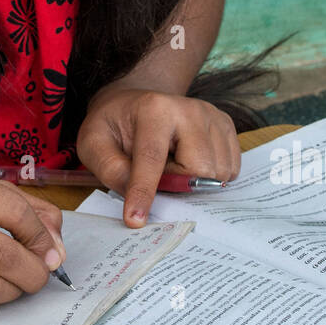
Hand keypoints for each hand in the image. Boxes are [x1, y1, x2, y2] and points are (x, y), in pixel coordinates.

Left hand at [76, 85, 241, 226]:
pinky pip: (231, 168)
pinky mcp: (226, 125)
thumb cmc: (114, 126)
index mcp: (154, 108)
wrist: (135, 104)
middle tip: (160, 173)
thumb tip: (136, 197)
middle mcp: (189, 108)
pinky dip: (211, 175)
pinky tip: (191, 162)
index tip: (136, 220)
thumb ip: (111, 169)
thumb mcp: (94, 143)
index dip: (144, 192)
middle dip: (178, 183)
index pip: (152, 158)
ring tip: (174, 164)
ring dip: (194, 180)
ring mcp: (212, 115)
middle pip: (198, 169)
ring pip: (219, 173)